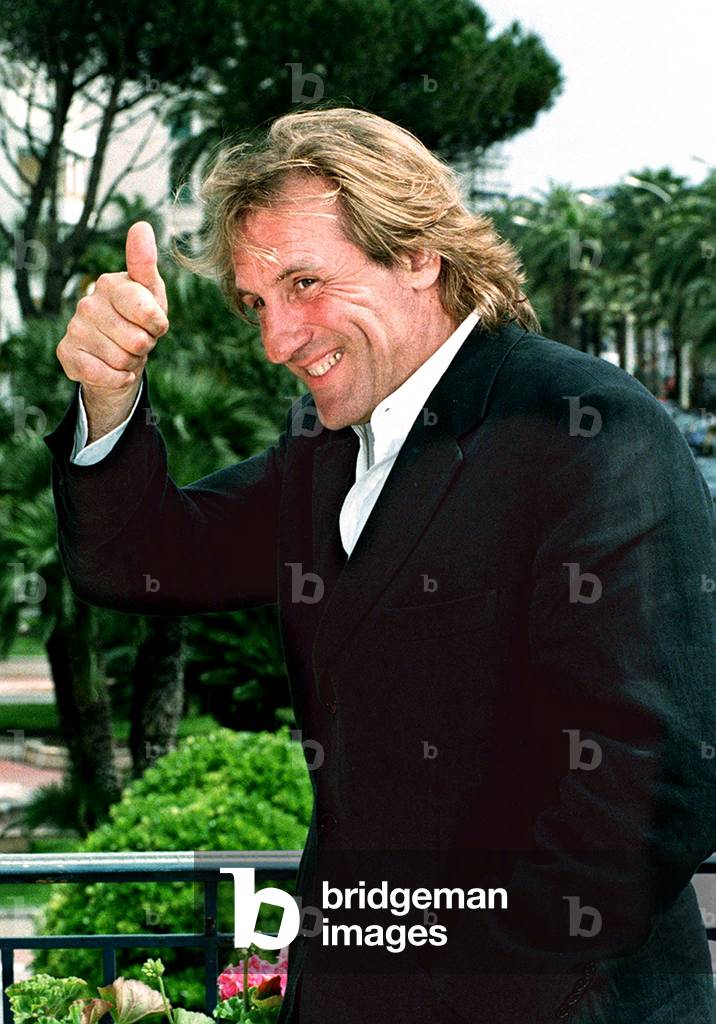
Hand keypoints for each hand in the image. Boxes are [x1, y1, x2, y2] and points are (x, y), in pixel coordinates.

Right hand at [56, 221, 168, 440]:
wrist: (118, 355)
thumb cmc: (139, 319)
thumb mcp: (151, 293)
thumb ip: (146, 264)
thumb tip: (141, 226)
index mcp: (110, 284)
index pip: (147, 311)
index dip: (157, 325)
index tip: (154, 323)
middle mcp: (87, 303)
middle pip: (136, 341)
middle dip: (144, 346)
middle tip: (136, 340)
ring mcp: (75, 329)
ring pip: (121, 360)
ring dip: (131, 363)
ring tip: (124, 351)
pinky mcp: (67, 354)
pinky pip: (104, 375)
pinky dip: (118, 378)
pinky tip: (114, 369)